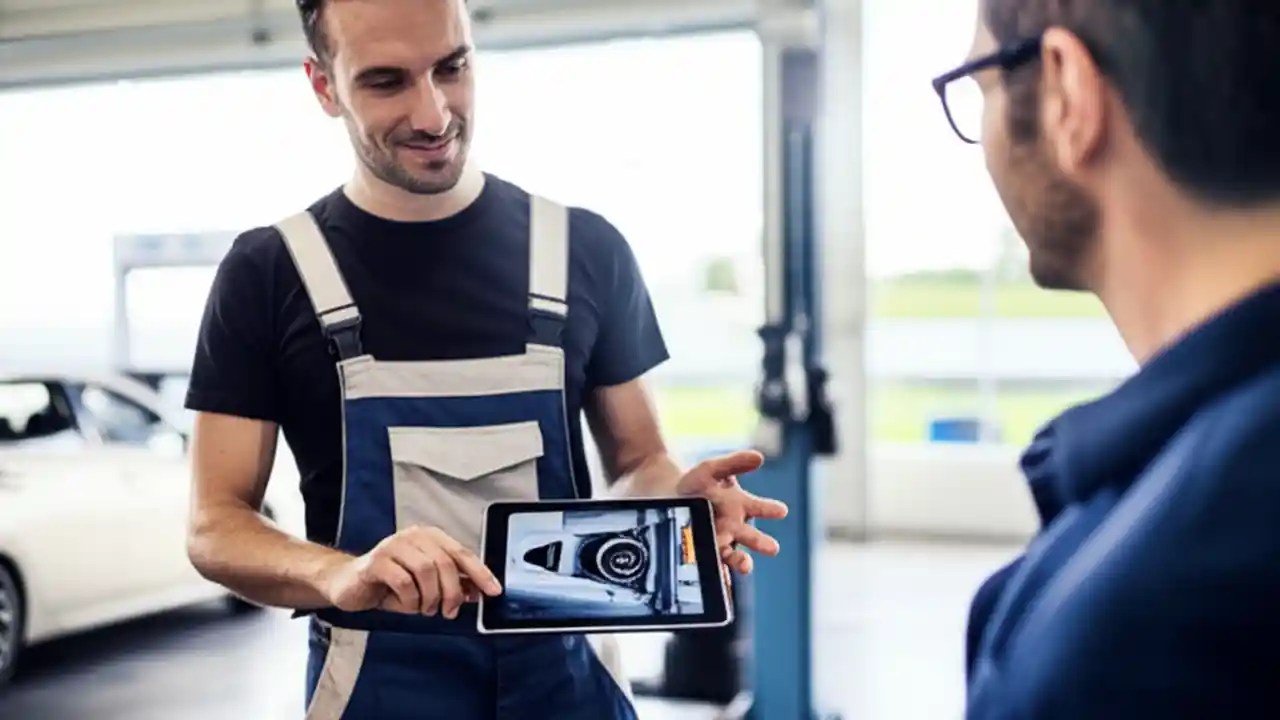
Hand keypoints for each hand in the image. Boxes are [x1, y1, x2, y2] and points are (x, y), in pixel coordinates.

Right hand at [319, 526, 502, 618]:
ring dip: (430, 597)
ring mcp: (393, 546)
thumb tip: (475, 591)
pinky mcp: (376, 561)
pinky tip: (407, 604)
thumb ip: (449, 584)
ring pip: (426, 570)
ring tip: (425, 609)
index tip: (493, 591)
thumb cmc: (388, 582)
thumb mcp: (424, 585)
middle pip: (445, 563)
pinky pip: (403, 581)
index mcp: (429, 537)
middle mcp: (413, 537)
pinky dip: (410, 599)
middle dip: (452, 592)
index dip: (480, 573)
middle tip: (449, 611)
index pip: (462, 553)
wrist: (348, 583)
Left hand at [675, 450, 787, 574]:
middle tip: (772, 547)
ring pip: (732, 555)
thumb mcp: (711, 469)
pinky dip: (718, 575)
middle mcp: (731, 527)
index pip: (760, 508)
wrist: (664, 493)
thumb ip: (734, 463)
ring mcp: (716, 541)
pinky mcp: (699, 552)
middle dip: (761, 542)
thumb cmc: (693, 482)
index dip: (770, 509)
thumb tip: (759, 457)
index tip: (781, 510)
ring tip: (746, 566)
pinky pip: (711, 567)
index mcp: (738, 507)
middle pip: (750, 537)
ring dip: (741, 562)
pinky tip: (722, 582)